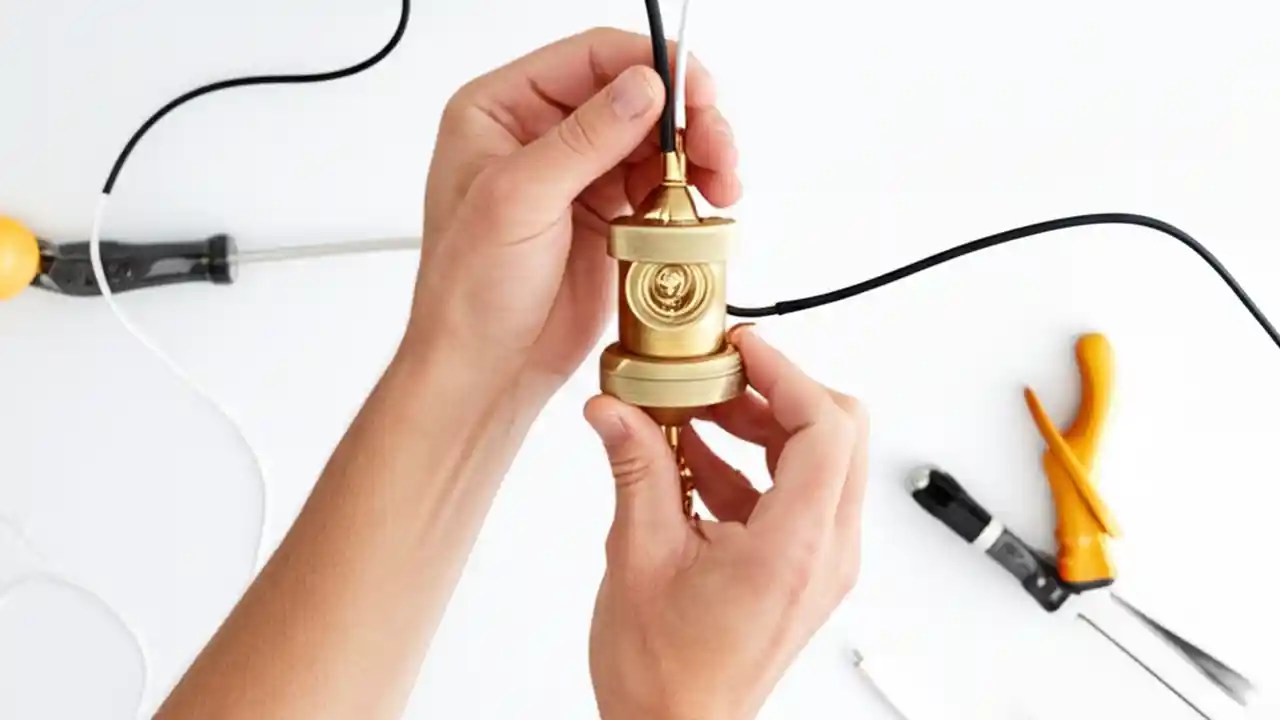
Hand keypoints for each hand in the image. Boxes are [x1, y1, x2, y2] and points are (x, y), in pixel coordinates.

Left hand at [405, 28, 740, 405]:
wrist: (485, 372)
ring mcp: (576, 177)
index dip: (649, 66)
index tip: (695, 94)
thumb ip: (583, 138)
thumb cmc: (469, 294)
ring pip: (654, 142)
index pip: (588, 59)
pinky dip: (689, 193)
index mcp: (500, 111)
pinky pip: (659, 187)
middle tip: (719, 147)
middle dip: (685, 117)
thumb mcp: (518, 202)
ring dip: (696, 156)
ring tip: (722, 182)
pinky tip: (705, 206)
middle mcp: (540, 135)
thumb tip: (644, 87)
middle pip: (633, 95)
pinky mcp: (606, 218)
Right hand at [584, 327, 868, 719]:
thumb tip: (615, 410)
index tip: (738, 350)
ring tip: (695, 412)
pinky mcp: (804, 569)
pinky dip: (755, 465)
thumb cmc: (664, 673)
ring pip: (821, 460)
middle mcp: (825, 552)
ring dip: (763, 426)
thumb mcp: (637, 556)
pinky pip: (798, 494)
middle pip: (838, 434)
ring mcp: (821, 562)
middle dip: (777, 392)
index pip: (826, 428)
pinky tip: (693, 459)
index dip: (786, 372)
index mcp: (794, 546)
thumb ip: (635, 468)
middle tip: (716, 376)